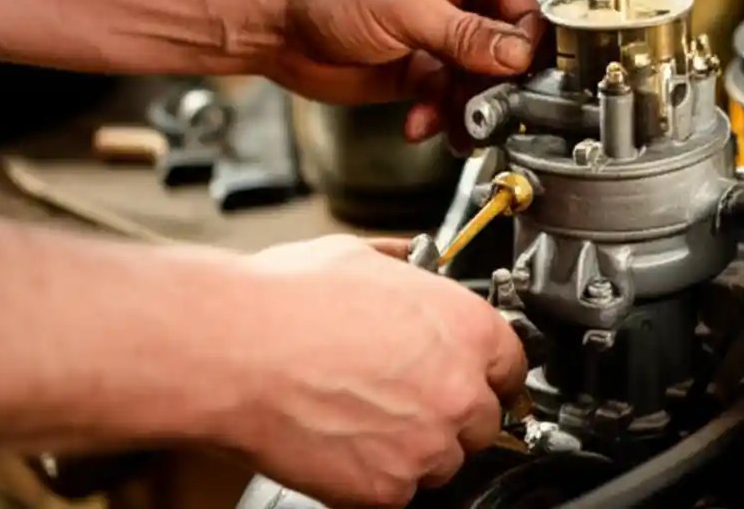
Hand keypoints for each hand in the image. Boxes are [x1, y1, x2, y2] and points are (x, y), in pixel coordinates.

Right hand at [219, 235, 526, 506]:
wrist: (232, 350)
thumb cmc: (287, 300)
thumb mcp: (361, 257)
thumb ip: (404, 266)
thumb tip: (409, 259)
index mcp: (467, 328)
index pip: (511, 367)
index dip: (488, 373)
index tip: (473, 379)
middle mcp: (459, 389)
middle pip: (483, 420)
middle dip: (451, 413)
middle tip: (403, 400)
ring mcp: (427, 444)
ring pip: (443, 461)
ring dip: (415, 448)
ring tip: (362, 418)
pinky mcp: (387, 488)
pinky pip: (399, 492)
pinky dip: (374, 476)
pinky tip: (341, 443)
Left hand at [262, 0, 543, 144]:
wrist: (270, 25)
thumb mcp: (403, 5)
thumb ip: (464, 33)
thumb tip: (515, 53)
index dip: (525, 33)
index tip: (523, 67)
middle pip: (501, 42)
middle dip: (496, 79)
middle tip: (493, 105)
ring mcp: (434, 34)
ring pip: (477, 77)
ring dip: (470, 106)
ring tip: (459, 126)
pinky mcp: (415, 69)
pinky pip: (447, 98)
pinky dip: (441, 116)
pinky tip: (422, 123)